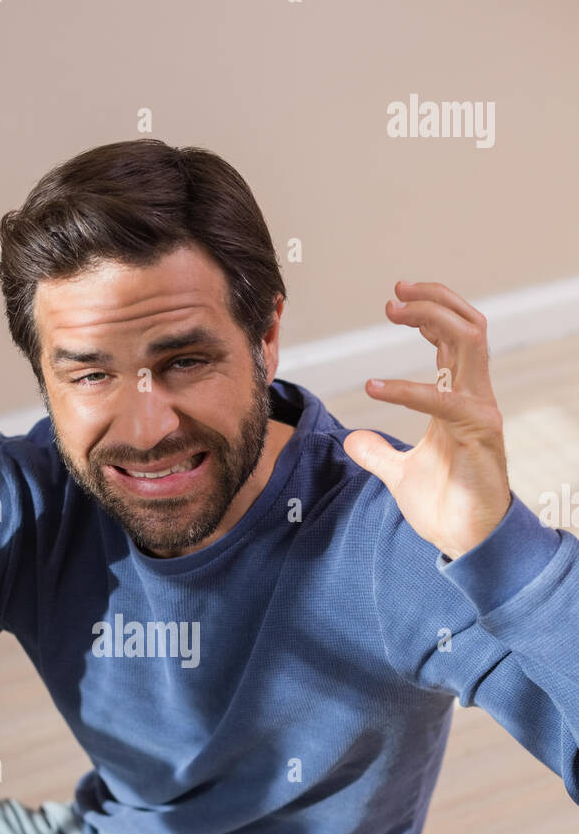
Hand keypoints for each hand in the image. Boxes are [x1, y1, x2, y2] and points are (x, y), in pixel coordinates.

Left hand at [342, 280, 510, 560]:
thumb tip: (353, 440)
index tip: (396, 298)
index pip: (453, 338)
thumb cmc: (444, 504)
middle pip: (466, 326)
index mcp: (458, 398)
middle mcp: (474, 396)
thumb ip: (377, 454)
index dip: (429, 312)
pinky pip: (444, 399)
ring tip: (393, 309)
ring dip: (431, 317)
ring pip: (469, 341)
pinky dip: (406, 389)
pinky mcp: (480, 433)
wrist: (466, 540)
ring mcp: (481, 411)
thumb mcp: (399, 473)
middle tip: (394, 293)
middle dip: (433, 301)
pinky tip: (372, 387)